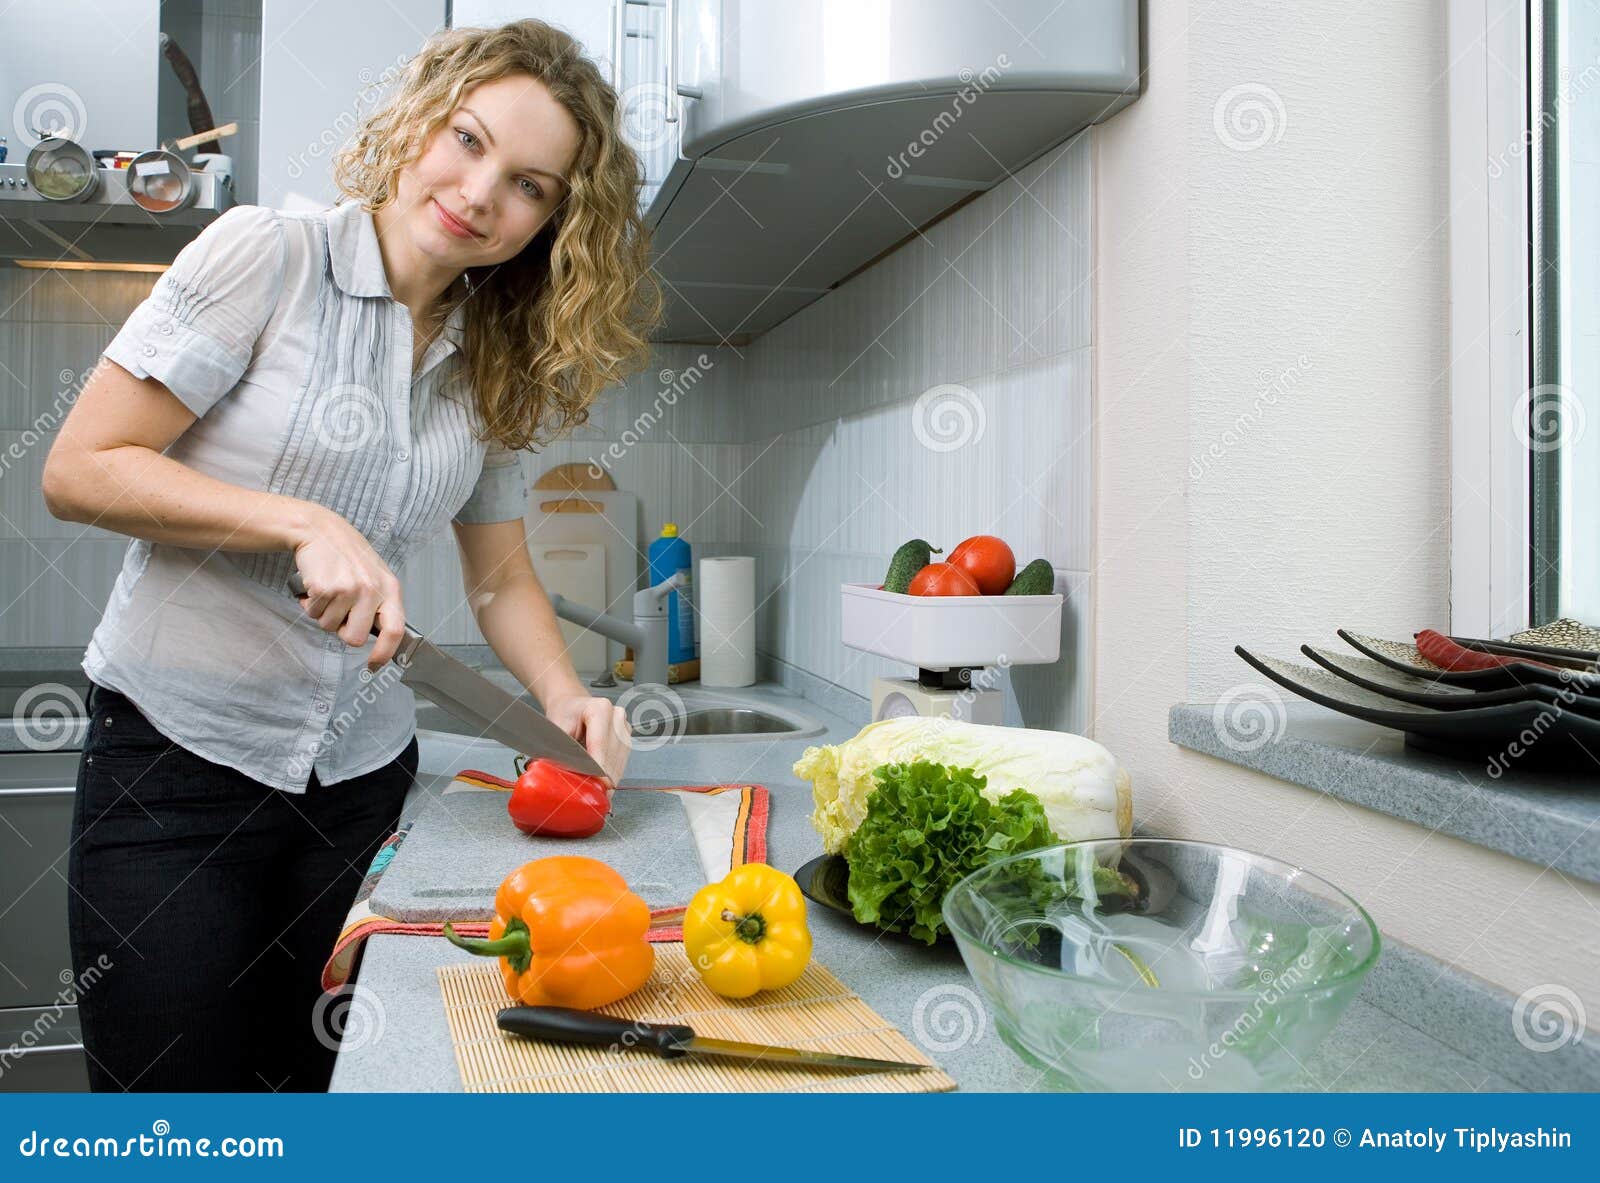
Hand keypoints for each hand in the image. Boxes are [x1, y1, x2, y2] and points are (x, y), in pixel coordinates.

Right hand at [290, 505, 405, 671]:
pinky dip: (310, 604)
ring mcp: (349, 589)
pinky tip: (316, 585)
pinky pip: (314, 614)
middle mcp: (372, 590)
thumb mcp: (374, 576)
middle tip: (339, 610)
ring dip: (323, 614)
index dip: (385, 653)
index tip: (374, 665)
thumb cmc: (347, 556)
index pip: (395, 630)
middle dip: (342, 631)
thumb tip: (381, 639)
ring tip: (328, 590)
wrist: (319, 530)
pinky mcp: (325, 588)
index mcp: (390, 588)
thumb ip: (379, 604)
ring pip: (329, 627)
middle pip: (355, 638)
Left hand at [543, 693, 630, 787]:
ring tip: (594, 789)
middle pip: (612, 756)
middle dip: (601, 777)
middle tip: (589, 794)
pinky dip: (611, 774)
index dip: (598, 769)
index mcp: (600, 708)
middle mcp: (617, 716)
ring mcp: (624, 727)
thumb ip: (564, 751)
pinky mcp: (627, 738)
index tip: (595, 786)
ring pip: (620, 763)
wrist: (572, 705)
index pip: (600, 745)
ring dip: (608, 778)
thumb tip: (566, 776)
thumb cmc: (563, 715)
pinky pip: (621, 763)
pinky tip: (600, 781)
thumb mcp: (556, 730)